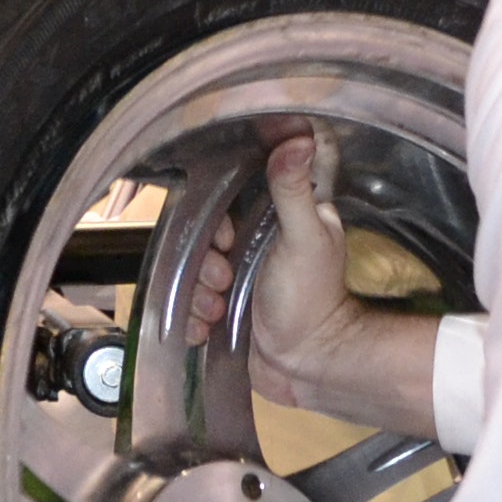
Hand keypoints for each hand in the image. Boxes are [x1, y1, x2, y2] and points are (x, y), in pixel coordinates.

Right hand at [172, 125, 446, 438]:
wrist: (309, 365)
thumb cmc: (314, 300)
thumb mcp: (305, 237)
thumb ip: (294, 189)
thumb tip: (298, 136)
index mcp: (271, 222)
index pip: (223, 205)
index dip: (215, 220)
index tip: (226, 240)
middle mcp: (249, 249)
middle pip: (200, 242)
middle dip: (202, 264)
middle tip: (223, 279)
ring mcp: (233, 283)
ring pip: (190, 277)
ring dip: (195, 294)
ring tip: (217, 309)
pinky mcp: (221, 313)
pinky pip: (187, 308)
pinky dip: (191, 319)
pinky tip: (206, 328)